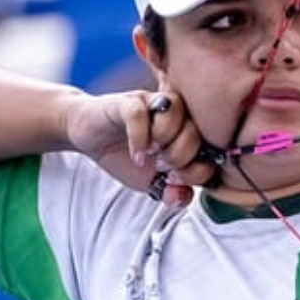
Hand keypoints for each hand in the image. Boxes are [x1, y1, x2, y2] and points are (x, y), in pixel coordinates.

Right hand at [66, 90, 217, 205]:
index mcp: (189, 132)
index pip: (210, 149)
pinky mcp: (128, 102)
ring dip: (164, 142)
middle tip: (160, 167)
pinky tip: (136, 156)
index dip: (197, 171)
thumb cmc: (125, 156)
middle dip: (179, 158)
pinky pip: (141, 114)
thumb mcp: (151, 182)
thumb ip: (172, 192)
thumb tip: (182, 198)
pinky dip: (140, 139)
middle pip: (196, 132)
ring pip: (175, 113)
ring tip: (149, 157)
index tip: (175, 180)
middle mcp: (177, 114)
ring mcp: (153, 103)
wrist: (89, 137)